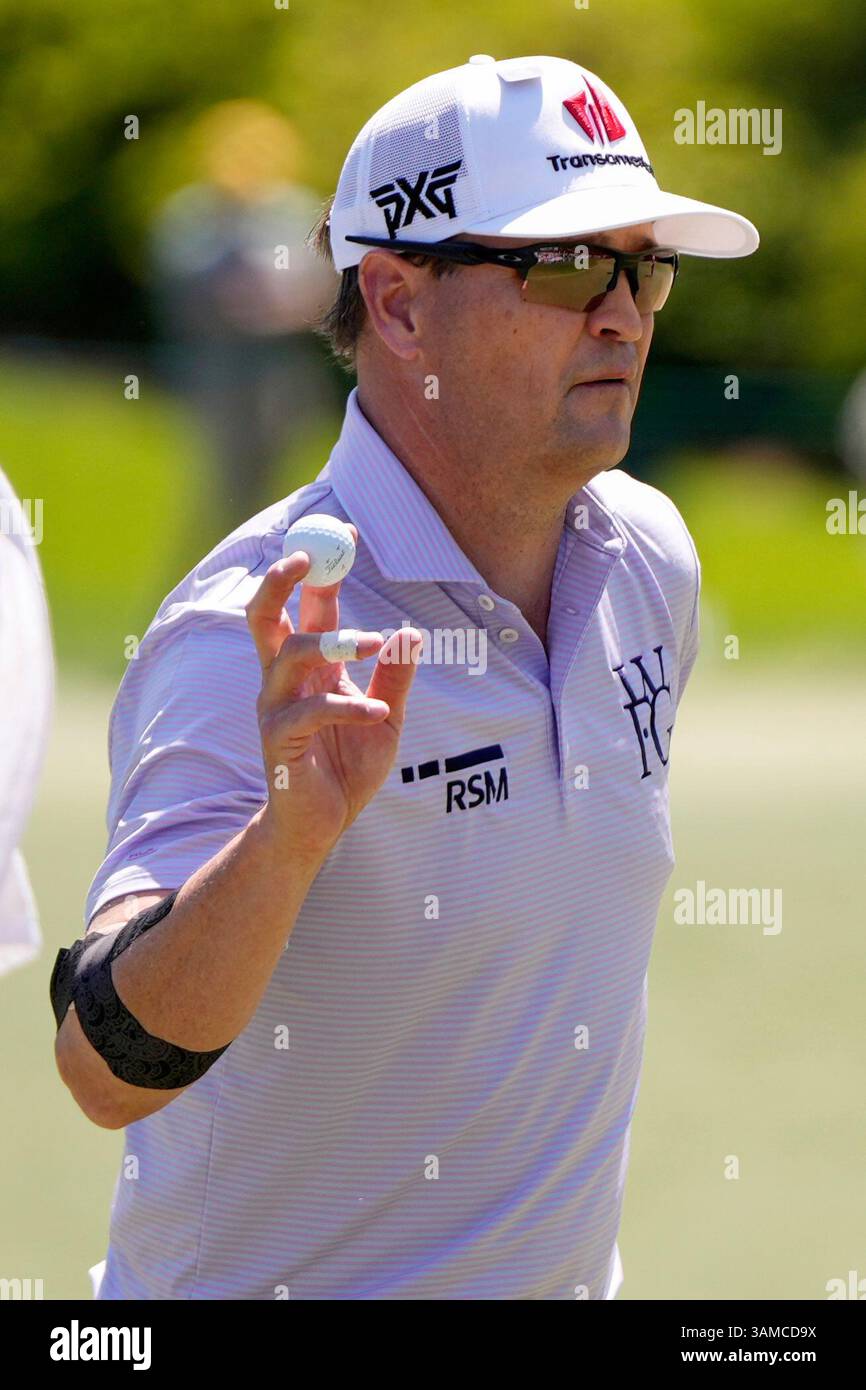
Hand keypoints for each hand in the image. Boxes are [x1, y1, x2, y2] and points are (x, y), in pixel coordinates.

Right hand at [245, 531, 421, 853]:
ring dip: (333, 641)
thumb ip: (396, 678)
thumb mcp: (385, 718)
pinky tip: (378, 714)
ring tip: (375, 643)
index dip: (323, 566)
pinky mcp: (278, 741)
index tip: (347, 531)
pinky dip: (347, 707)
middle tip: (310, 559)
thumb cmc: (346, 768)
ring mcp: (275, 708)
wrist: (321, 825)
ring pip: (289, 654)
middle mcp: (283, 679)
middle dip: (281, 580)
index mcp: (309, 667)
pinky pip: (309, 711)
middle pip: (265, 615)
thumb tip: (411, 631)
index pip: (308, 605)